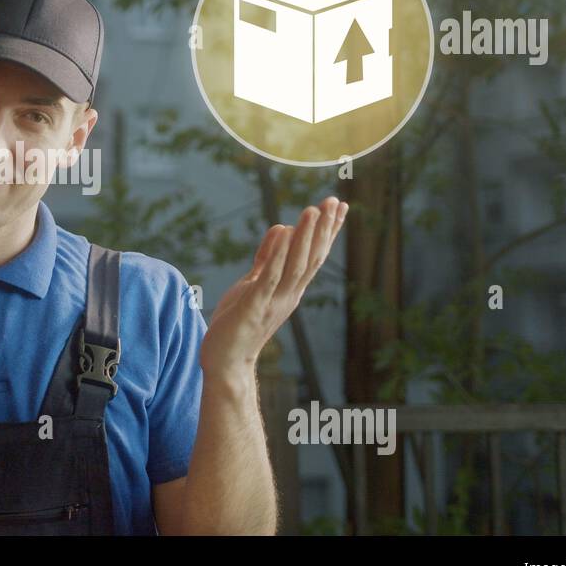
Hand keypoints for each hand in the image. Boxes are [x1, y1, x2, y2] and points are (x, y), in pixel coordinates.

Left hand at [200, 196, 347, 378]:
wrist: (226, 363)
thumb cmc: (238, 324)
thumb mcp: (252, 284)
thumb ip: (266, 259)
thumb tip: (282, 228)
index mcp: (290, 290)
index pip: (314, 257)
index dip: (328, 232)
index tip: (339, 206)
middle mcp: (288, 295)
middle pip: (311, 259)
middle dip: (323, 230)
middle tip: (333, 202)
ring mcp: (273, 302)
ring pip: (295, 266)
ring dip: (305, 237)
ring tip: (312, 210)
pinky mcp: (254, 306)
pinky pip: (268, 278)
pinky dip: (276, 254)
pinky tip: (282, 232)